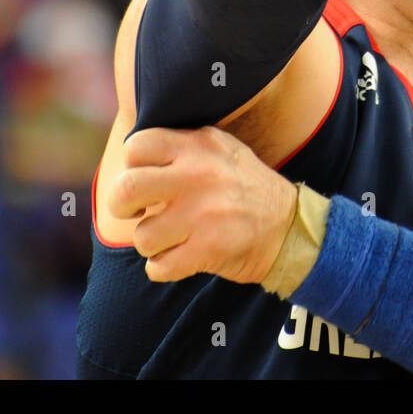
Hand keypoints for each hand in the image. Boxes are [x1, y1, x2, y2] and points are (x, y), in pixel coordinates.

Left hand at [106, 126, 298, 284]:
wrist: (290, 227)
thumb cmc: (244, 187)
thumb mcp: (220, 149)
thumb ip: (181, 146)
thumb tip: (132, 153)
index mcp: (198, 145)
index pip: (137, 145)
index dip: (132, 166)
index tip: (143, 178)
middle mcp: (198, 176)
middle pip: (126, 189)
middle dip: (122, 207)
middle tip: (135, 212)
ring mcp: (203, 214)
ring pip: (141, 237)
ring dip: (152, 243)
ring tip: (173, 237)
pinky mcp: (208, 249)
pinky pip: (157, 267)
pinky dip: (164, 268)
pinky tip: (182, 257)